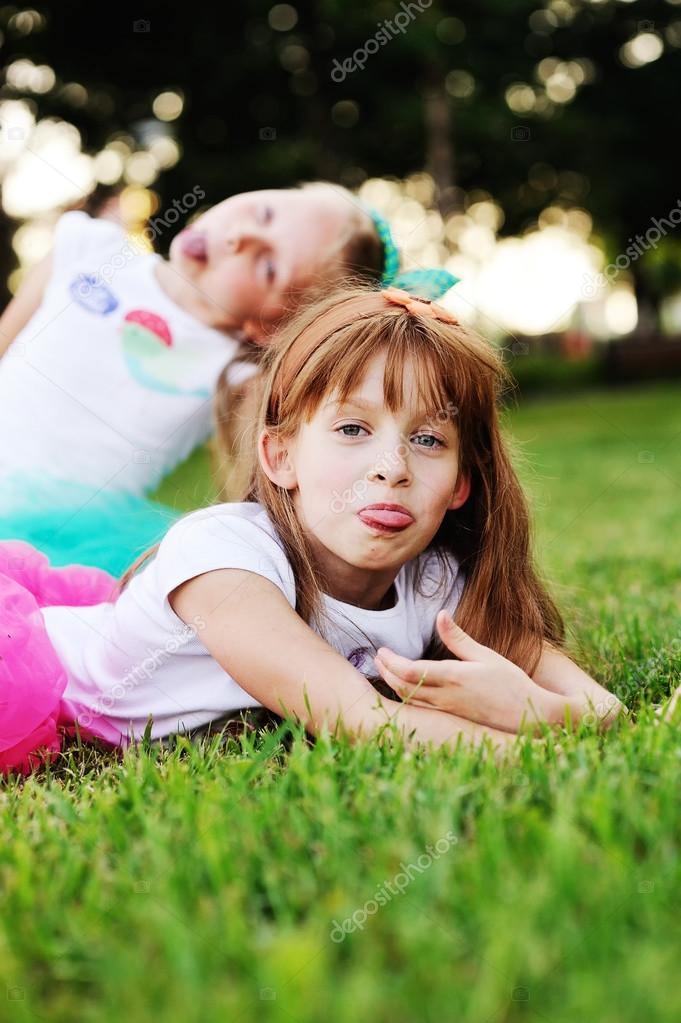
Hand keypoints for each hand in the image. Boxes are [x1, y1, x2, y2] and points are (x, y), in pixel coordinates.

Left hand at [374, 612, 571, 732]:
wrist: (531, 717)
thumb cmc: (512, 683)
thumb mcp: (486, 655)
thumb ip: (459, 638)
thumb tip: (440, 615)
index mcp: (453, 678)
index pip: (409, 671)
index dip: (390, 662)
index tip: (381, 650)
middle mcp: (446, 698)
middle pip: (403, 688)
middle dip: (386, 672)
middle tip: (377, 658)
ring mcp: (448, 712)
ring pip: (410, 702)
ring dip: (393, 686)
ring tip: (386, 671)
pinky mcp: (453, 720)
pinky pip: (421, 710)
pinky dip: (407, 699)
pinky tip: (406, 690)